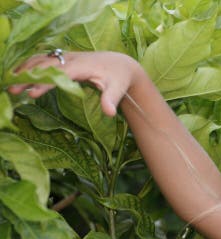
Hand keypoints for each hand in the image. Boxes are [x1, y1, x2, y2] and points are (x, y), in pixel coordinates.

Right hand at [9, 50, 143, 116]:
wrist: (121, 64)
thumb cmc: (118, 78)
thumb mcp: (117, 89)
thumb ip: (111, 100)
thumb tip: (108, 113)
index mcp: (82, 66)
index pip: (59, 73)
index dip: (45, 83)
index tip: (32, 94)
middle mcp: (71, 58)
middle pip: (45, 65)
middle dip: (29, 77)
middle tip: (13, 91)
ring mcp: (66, 56)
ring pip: (41, 60)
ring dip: (25, 69)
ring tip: (11, 84)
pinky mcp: (63, 58)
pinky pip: (42, 59)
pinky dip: (29, 65)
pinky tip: (18, 74)